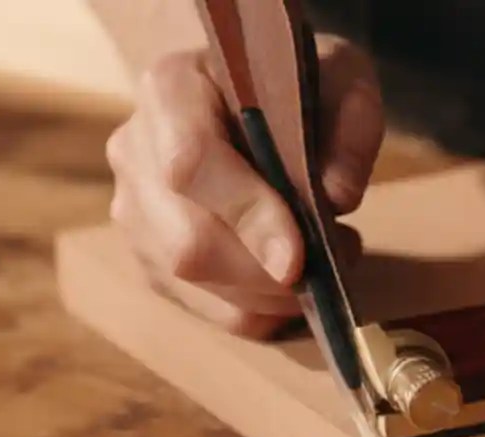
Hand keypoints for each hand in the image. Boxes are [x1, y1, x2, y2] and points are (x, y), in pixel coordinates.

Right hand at [106, 36, 384, 337]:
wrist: (249, 93)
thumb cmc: (293, 82)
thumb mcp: (340, 77)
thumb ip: (350, 127)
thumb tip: (336, 198)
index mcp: (170, 88)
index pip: (191, 162)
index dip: (246, 215)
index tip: (298, 257)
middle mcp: (134, 150)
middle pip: (185, 241)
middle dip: (264, 274)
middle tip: (331, 263)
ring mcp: (133, 210)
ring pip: (191, 281)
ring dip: (267, 295)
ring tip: (322, 266)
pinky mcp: (150, 257)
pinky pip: (202, 307)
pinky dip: (258, 312)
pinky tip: (294, 288)